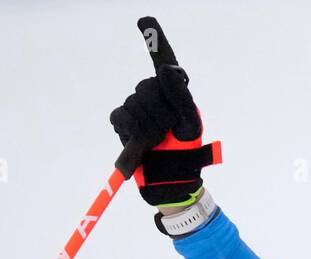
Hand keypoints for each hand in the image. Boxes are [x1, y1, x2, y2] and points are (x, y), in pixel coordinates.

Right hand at [109, 17, 220, 211]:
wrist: (172, 185)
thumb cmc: (186, 157)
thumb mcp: (190, 126)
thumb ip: (180, 97)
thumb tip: (166, 69)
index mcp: (176, 98)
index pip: (165, 66)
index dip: (156, 43)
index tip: (145, 21)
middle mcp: (156, 100)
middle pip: (147, 86)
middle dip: (161, 110)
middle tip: (170, 132)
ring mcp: (138, 112)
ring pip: (134, 102)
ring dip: (148, 125)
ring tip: (158, 142)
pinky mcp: (124, 126)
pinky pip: (120, 116)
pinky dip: (130, 127)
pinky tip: (139, 140)